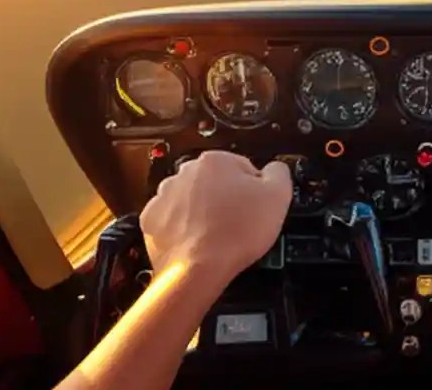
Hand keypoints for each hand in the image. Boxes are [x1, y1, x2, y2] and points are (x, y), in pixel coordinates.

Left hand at [140, 151, 290, 285]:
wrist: (197, 270)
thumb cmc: (234, 234)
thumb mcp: (278, 196)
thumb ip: (279, 173)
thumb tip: (275, 169)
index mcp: (216, 161)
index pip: (243, 168)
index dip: (254, 190)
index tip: (256, 208)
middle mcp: (185, 173)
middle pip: (215, 182)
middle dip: (226, 199)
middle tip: (239, 224)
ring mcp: (165, 196)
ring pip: (192, 200)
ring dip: (203, 213)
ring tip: (218, 236)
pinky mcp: (152, 220)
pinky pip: (173, 220)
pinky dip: (184, 229)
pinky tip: (198, 242)